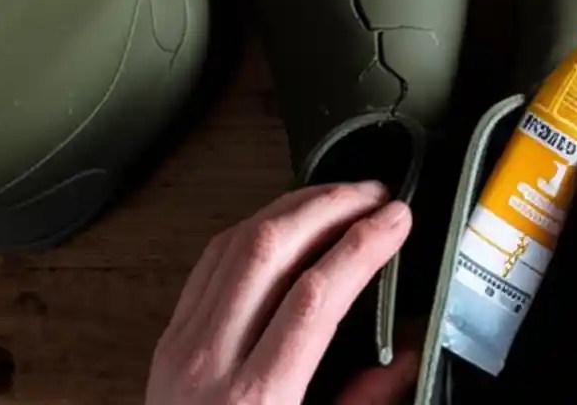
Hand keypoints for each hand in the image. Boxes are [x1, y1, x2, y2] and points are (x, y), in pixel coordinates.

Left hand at [147, 181, 415, 404]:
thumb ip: (362, 402)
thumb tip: (409, 357)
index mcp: (257, 399)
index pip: (313, 296)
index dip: (361, 246)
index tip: (398, 219)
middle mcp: (210, 362)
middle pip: (268, 251)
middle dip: (328, 206)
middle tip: (374, 193)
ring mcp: (181, 345)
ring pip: (234, 243)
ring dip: (292, 206)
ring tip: (340, 196)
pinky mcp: (167, 337)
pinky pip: (209, 261)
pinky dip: (254, 227)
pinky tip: (286, 221)